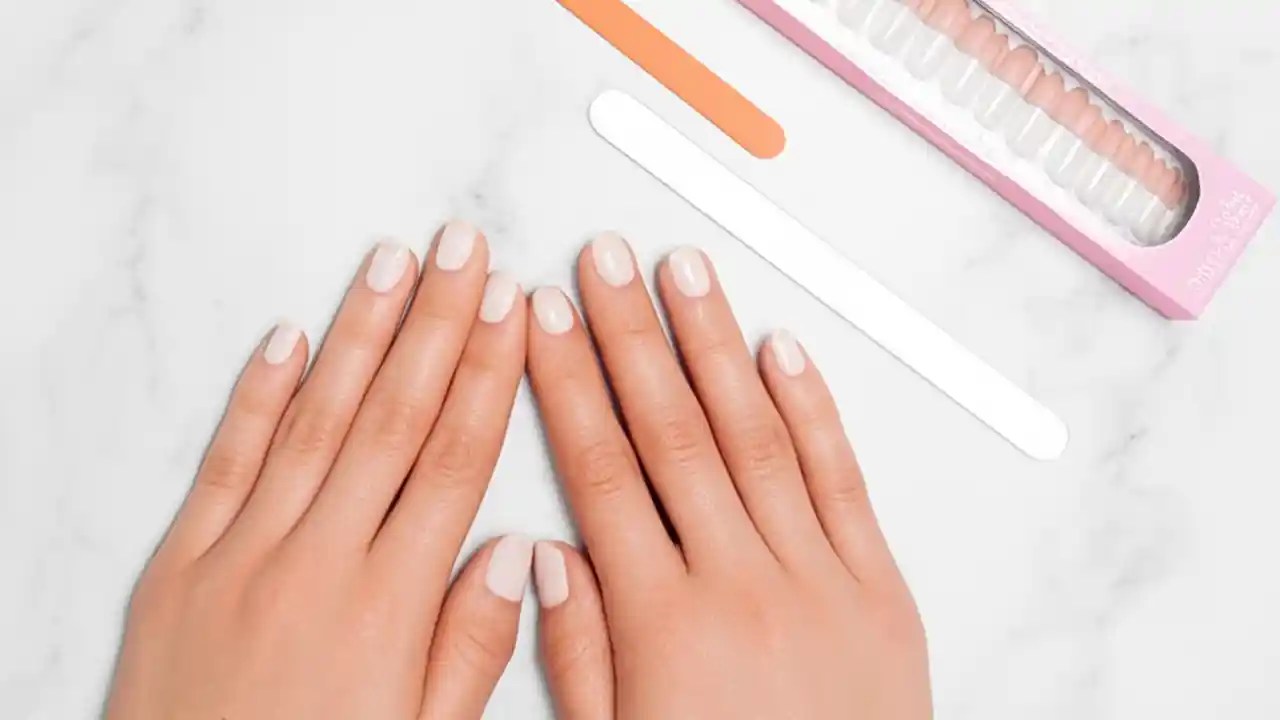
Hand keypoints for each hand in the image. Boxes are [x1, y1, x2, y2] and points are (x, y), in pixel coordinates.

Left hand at [106, 224, 531, 719]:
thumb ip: (471, 647)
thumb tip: (518, 556)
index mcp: (388, 606)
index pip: (455, 460)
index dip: (489, 376)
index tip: (513, 314)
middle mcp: (317, 563)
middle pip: (393, 417)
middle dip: (438, 324)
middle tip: (464, 253)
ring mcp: (242, 556)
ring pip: (314, 419)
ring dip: (359, 333)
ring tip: (393, 264)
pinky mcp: (180, 566)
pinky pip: (227, 462)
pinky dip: (258, 394)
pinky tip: (290, 337)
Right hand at [526, 235, 931, 718]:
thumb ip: (579, 654)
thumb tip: (550, 552)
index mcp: (665, 625)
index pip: (602, 472)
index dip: (569, 386)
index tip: (547, 321)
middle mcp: (742, 584)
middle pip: (673, 431)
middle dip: (631, 335)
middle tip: (604, 259)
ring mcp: (820, 579)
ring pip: (757, 435)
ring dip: (715, 343)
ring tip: (683, 272)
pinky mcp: (881, 590)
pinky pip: (843, 479)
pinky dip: (812, 407)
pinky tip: (781, 348)